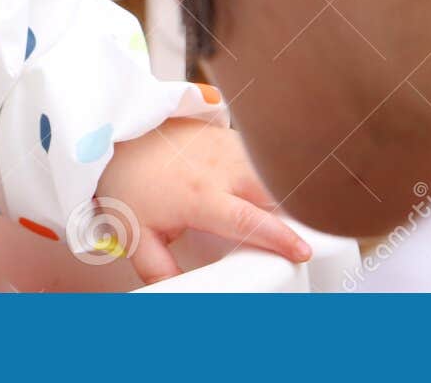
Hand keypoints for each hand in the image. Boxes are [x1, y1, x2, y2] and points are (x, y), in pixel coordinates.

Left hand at [94, 118, 310, 283]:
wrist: (120, 135)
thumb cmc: (129, 182)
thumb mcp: (137, 235)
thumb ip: (160, 271)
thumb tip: (180, 295)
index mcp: (199, 197)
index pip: (249, 219)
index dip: (279, 238)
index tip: (302, 252)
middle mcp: (219, 168)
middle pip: (273, 190)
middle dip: (296, 211)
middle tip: (311, 232)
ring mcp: (226, 147)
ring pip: (272, 170)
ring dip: (287, 190)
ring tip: (302, 211)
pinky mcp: (229, 135)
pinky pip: (261, 156)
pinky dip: (274, 172)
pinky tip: (277, 186)